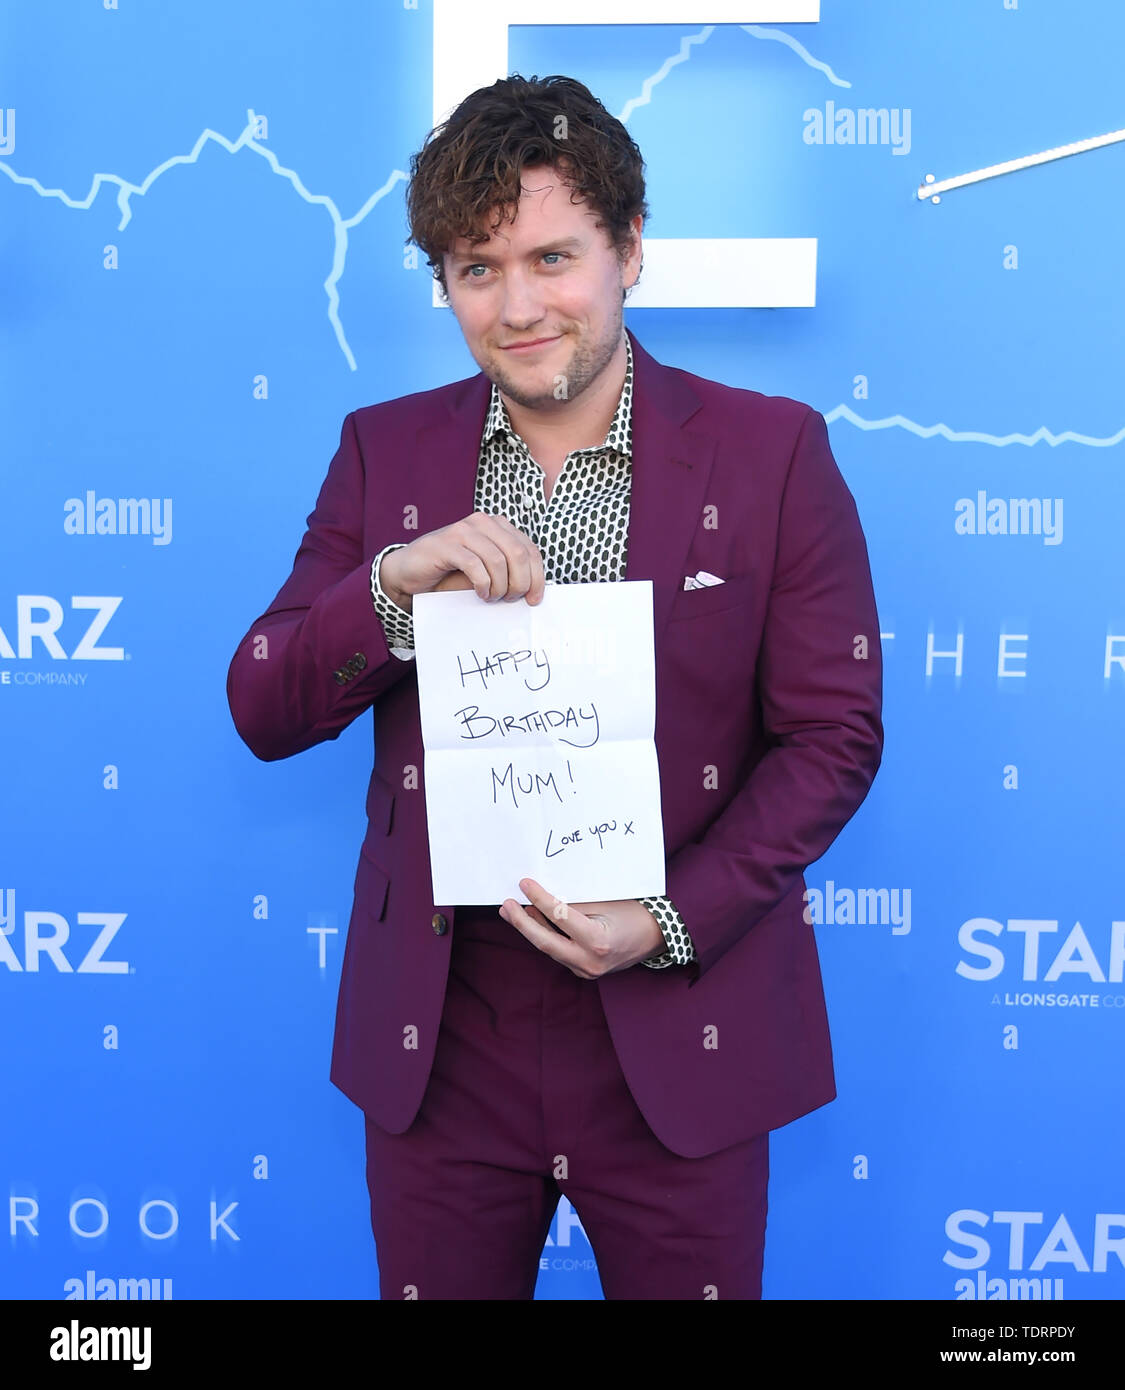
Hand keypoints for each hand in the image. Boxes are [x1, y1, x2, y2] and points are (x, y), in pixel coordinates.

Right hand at [380, 512, 545, 612]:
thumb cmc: (450, 573)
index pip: (529, 550)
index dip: (537, 577)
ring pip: (498, 560)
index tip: (534, 599)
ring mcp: (463, 531)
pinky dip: (483, 584)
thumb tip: (534, 590)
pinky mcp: (446, 544)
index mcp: (498, 526)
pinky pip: (475, 565)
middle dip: (520, 582)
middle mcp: (483, 522)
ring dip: (500, 586)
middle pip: (518, 553)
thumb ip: (508, 572)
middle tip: (511, 599)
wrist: (410, 572)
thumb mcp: (487, 571)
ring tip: (493, 598)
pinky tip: (480, 594)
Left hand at [498, 878, 665, 979]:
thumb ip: (575, 903)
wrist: (657, 937)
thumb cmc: (635, 913)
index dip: (539, 899)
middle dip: (522, 922)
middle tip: (506, 905)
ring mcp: (587, 971)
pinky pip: (560, 953)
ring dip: (530, 928)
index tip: (525, 883)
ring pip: (550, 948)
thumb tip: (545, 896)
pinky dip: (546, 936)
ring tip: (511, 910)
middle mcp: (590, 962)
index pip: (559, 917)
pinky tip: (534, 921)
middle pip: (545, 942)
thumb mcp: (606, 902)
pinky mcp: (585, 971)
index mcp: (597, 942)